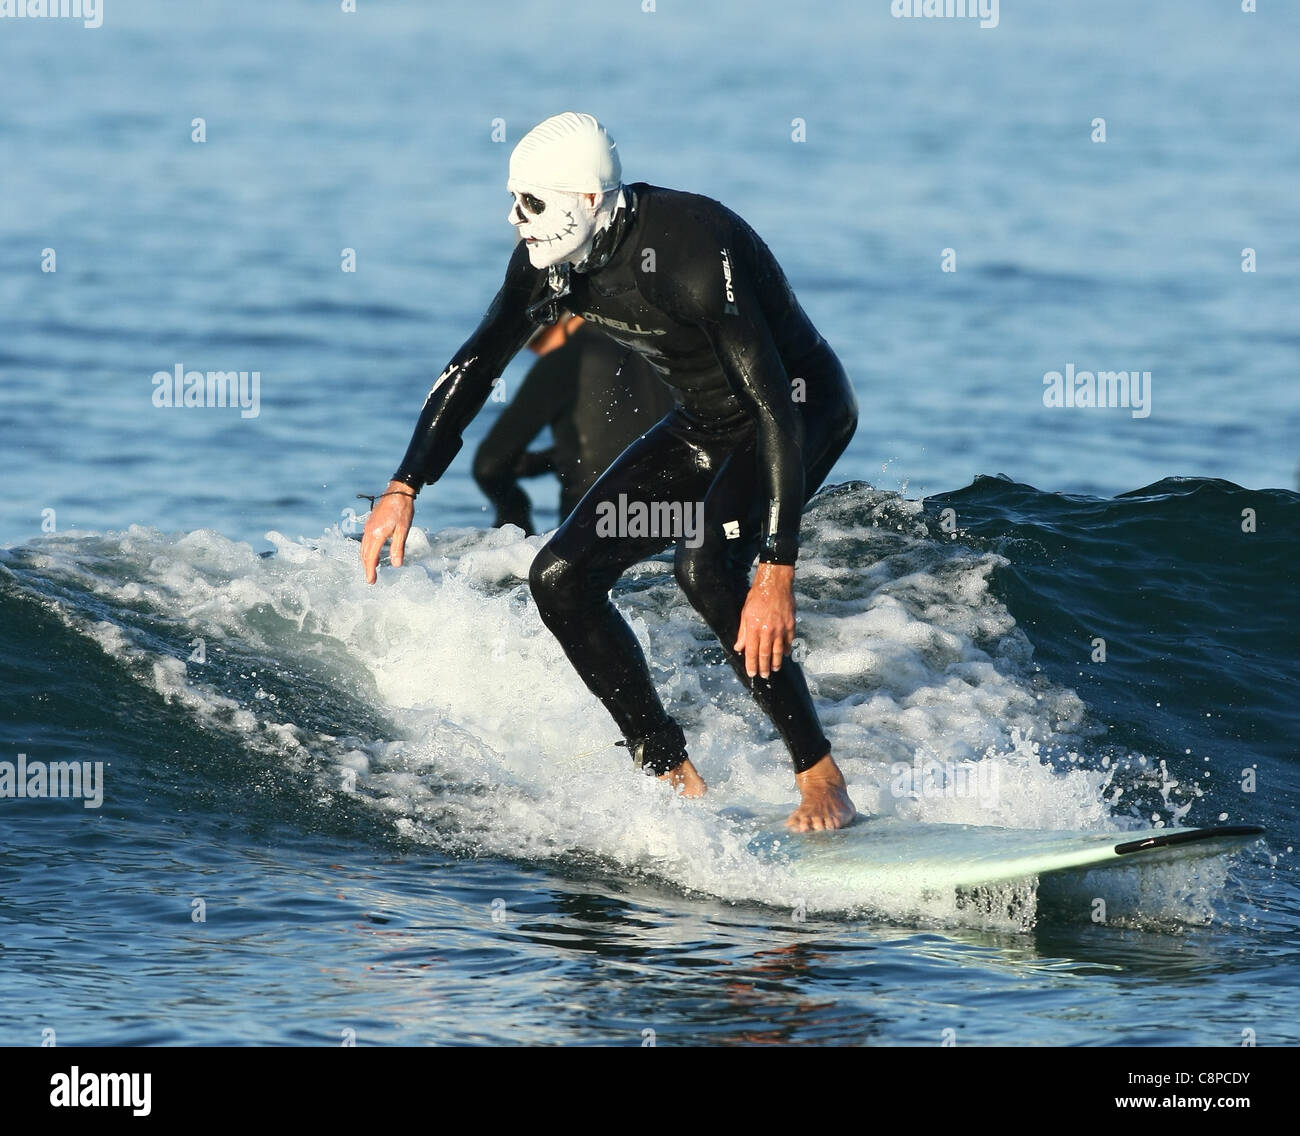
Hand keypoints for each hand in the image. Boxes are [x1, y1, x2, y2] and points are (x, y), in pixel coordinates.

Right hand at [360, 481, 415, 583]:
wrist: (398, 491)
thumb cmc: (403, 510)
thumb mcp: (403, 530)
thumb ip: (398, 548)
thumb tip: (397, 565)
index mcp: (377, 534)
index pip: (371, 557)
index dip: (370, 571)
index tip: (371, 581)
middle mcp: (369, 531)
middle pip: (364, 554)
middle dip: (367, 568)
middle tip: (372, 579)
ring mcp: (368, 526)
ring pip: (363, 547)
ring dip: (366, 559)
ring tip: (372, 569)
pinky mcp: (370, 523)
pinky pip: (365, 541)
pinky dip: (367, 550)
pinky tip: (374, 554)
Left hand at [733, 562, 795, 678]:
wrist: (775, 583)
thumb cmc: (757, 596)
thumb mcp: (745, 613)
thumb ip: (743, 632)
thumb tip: (739, 647)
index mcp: (754, 628)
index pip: (751, 651)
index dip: (751, 664)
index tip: (752, 673)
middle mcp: (767, 630)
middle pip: (765, 654)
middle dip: (764, 667)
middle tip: (764, 675)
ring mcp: (780, 628)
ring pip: (778, 651)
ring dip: (776, 662)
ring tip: (774, 669)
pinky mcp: (790, 625)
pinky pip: (789, 641)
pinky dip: (786, 649)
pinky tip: (785, 655)